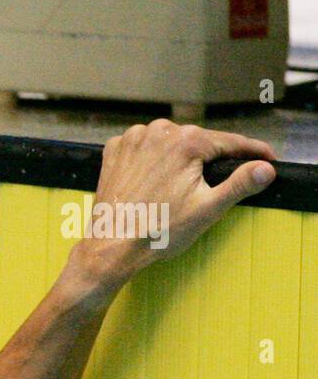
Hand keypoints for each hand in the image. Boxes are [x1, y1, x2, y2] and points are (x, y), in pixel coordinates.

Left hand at [73, 120, 276, 291]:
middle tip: (218, 180)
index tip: (267, 158)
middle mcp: (158, 131)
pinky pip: (144, 147)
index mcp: (185, 141)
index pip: (230, 142)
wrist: (112, 246)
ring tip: (180, 184)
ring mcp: (132, 139)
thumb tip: (265, 168)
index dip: (252, 152)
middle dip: (212, 158)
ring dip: (180, 157)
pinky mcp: (115, 151)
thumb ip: (240, 184)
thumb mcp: (208, 208)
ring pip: (170, 142)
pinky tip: (154, 179)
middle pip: (199, 141)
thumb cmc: (158, 231)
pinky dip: (152, 158)